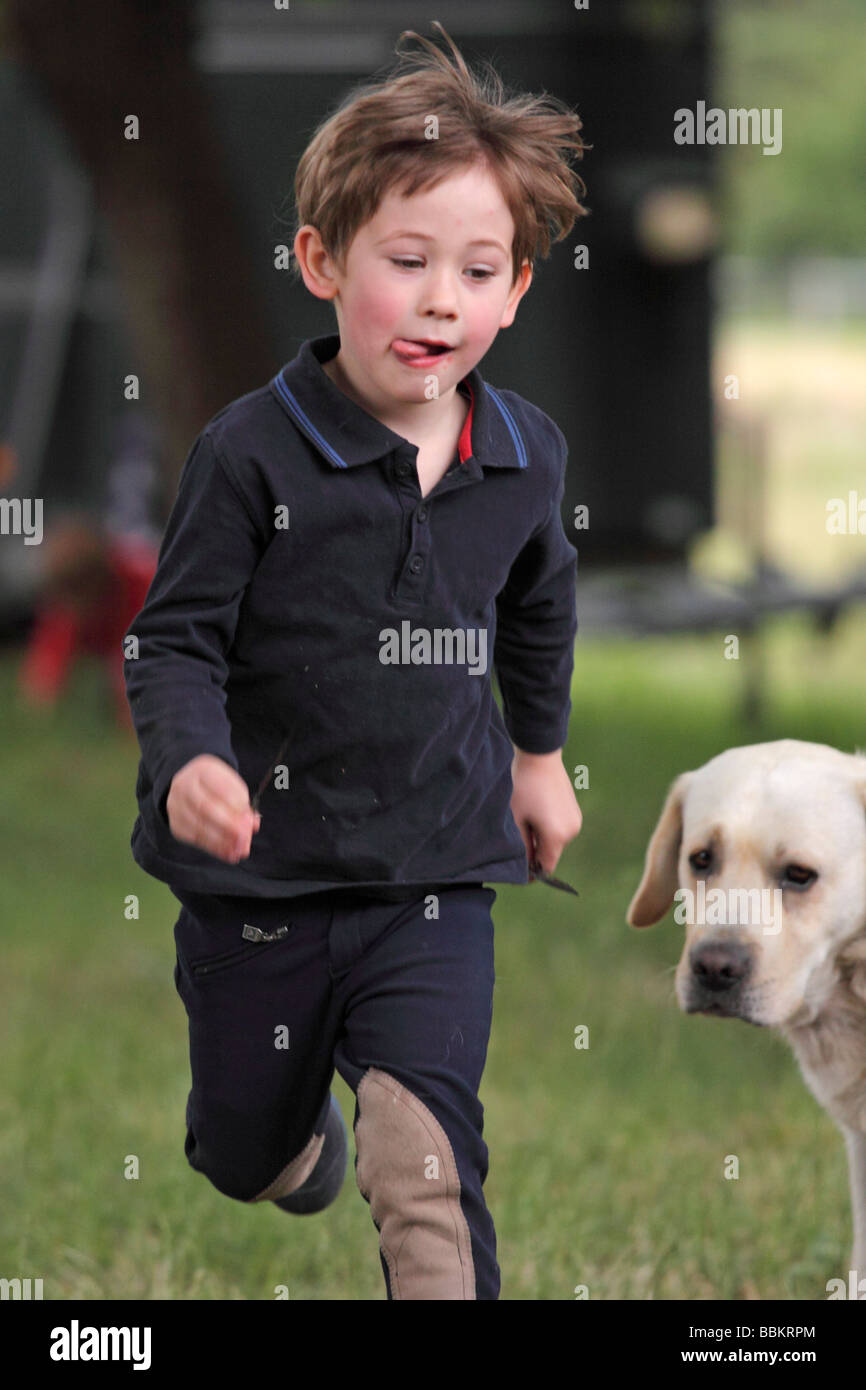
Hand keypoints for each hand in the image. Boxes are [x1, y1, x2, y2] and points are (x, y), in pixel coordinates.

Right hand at [166, 754, 261, 863]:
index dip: (236, 807)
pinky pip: (194, 838)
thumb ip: (243, 804)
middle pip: (205, 808)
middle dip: (228, 826)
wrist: (190, 783)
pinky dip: (214, 847)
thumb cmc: (216, 785)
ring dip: (222, 841)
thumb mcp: (232, 786)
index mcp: (203, 770)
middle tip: (245, 838)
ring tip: (240, 849)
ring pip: (198, 826)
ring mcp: (176, 805)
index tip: (249, 821)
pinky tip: (228, 852)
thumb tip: (252, 824)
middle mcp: (184, 785)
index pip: (221, 788)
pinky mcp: (175, 823)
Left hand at [509, 747, 581, 878]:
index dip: (533, 871)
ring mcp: (576, 820)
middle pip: (552, 854)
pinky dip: (550, 828)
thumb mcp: (517, 819)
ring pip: (556, 841)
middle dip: (536, 851)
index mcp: (557, 836)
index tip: (520, 869)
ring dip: (542, 839)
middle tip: (519, 836)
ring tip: (526, 820)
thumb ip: (522, 846)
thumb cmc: (523, 787)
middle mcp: (571, 831)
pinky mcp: (575, 811)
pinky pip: (561, 829)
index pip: (547, 867)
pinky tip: (537, 813)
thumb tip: (525, 866)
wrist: (539, 757)